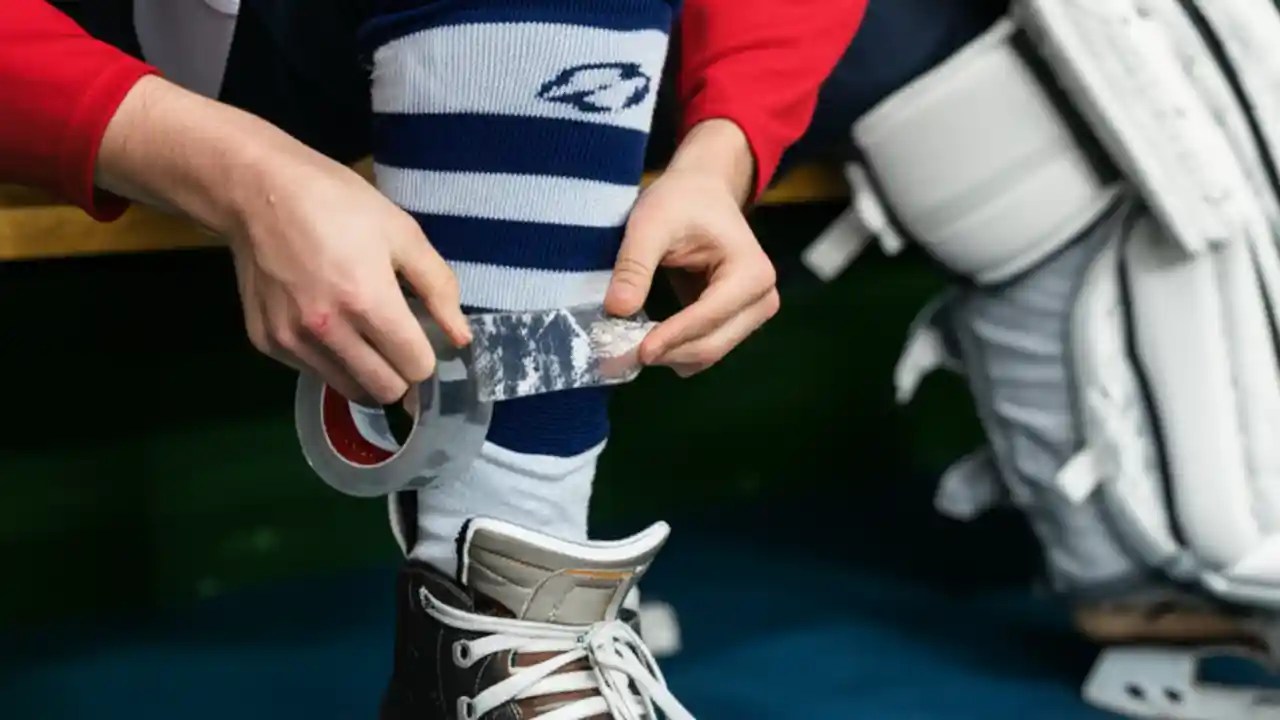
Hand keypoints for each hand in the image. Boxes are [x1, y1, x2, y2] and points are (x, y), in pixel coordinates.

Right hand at [229, 153, 471, 403]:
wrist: (256, 190)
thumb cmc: (337, 204)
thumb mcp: (402, 233)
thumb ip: (439, 288)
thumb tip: (462, 338)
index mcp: (367, 301)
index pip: (416, 367)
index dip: (427, 356)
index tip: (421, 338)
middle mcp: (328, 330)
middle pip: (385, 390)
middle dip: (400, 372)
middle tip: (396, 344)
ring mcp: (292, 340)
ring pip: (349, 389)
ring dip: (366, 373)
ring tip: (363, 336)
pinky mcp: (265, 342)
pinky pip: (314, 372)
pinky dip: (330, 360)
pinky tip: (327, 324)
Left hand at [604, 121, 778, 375]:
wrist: (703, 193)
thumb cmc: (681, 201)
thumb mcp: (651, 223)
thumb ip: (635, 265)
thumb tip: (617, 310)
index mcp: (752, 273)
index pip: (708, 317)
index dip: (671, 337)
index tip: (635, 351)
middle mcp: (762, 300)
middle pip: (712, 344)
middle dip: (667, 354)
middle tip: (618, 358)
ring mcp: (752, 315)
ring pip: (707, 353)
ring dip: (669, 356)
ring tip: (626, 349)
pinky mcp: (735, 323)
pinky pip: (703, 349)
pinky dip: (675, 351)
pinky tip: (645, 340)